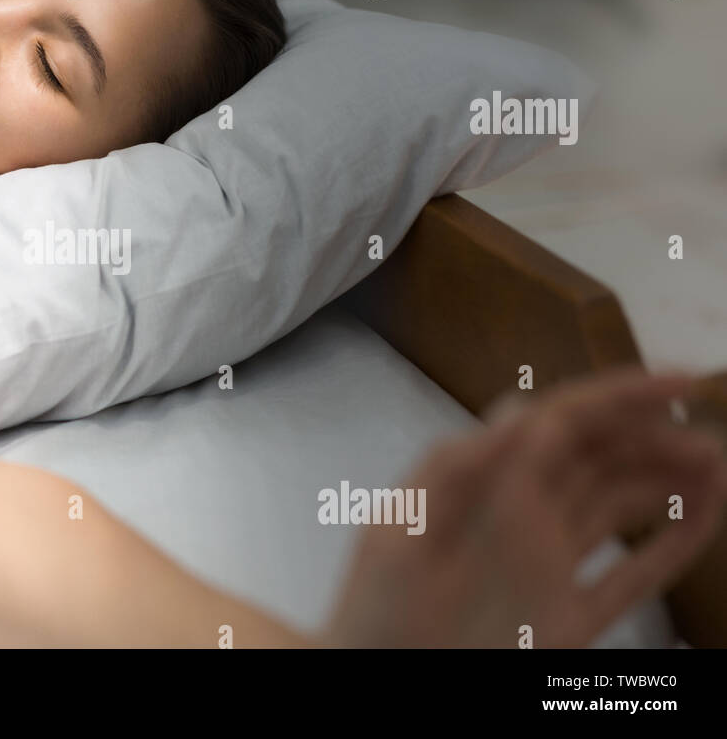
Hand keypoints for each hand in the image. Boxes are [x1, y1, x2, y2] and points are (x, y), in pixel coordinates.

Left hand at [321, 368, 726, 647]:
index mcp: (478, 485)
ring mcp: (546, 567)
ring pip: (620, 506)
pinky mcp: (567, 621)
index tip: (679, 384)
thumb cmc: (375, 612)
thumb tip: (522, 411)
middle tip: (711, 431)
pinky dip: (674, 543)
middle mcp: (518, 517)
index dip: (615, 396)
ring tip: (720, 460)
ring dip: (671, 480)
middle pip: (596, 457)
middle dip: (653, 436)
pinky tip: (710, 514)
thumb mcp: (401, 530)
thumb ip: (458, 470)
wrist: (377, 684)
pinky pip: (632, 576)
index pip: (556, 423)